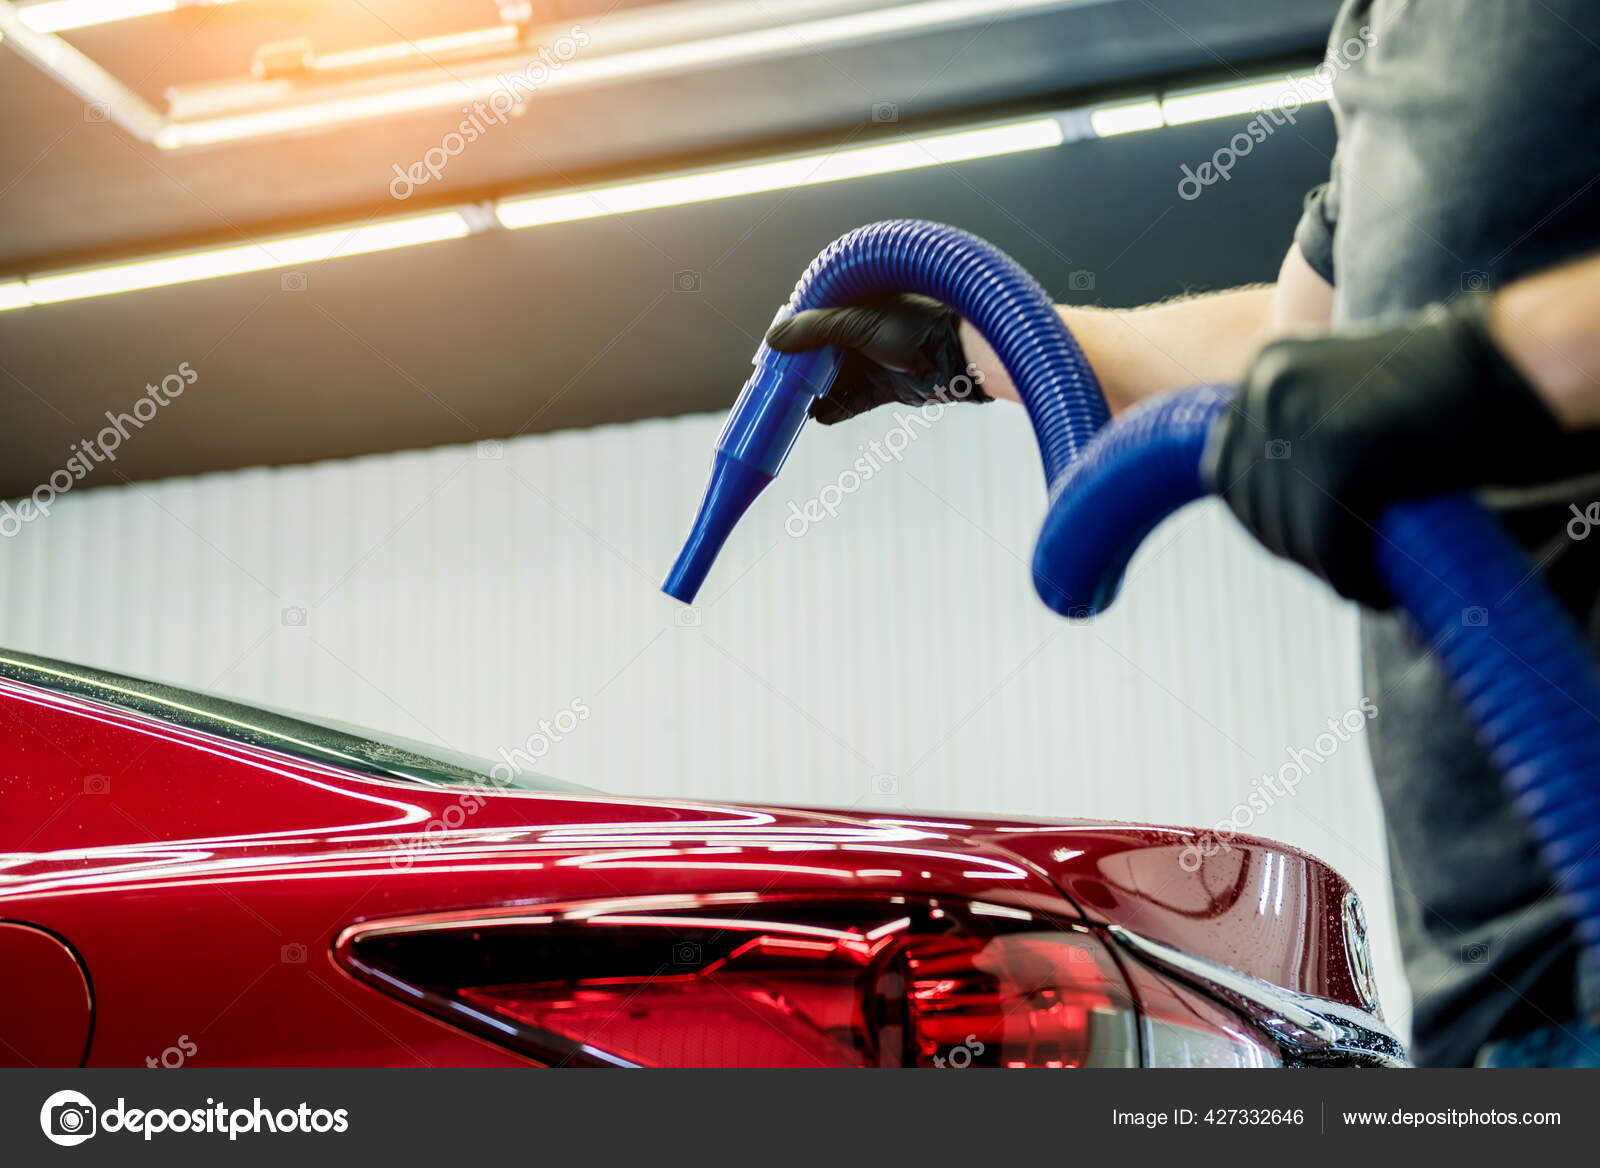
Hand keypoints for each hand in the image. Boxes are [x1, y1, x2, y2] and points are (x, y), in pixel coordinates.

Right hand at [764, 293, 989, 423]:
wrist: (958, 356)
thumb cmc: (915, 326)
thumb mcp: (859, 323)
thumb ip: (816, 330)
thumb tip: (773, 340)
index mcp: (857, 301)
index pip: (814, 316)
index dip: (793, 334)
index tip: (771, 352)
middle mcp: (863, 329)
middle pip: (821, 352)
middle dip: (800, 369)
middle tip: (776, 385)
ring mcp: (874, 359)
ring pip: (834, 379)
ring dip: (815, 393)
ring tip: (792, 406)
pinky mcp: (885, 386)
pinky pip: (853, 400)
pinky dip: (836, 409)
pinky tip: (818, 417)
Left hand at [1205, 293, 1599, 607]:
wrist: (1513, 367)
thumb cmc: (1439, 392)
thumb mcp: (1343, 397)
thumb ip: (1295, 437)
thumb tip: (1255, 514)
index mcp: (1264, 367)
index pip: (1223, 469)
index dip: (1260, 518)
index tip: (1303, 541)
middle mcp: (1269, 388)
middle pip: (1248, 504)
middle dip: (1291, 546)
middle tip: (1339, 565)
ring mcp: (1301, 421)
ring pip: (1287, 532)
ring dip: (1325, 568)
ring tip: (1366, 578)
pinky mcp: (1341, 459)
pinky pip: (1329, 547)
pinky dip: (1352, 580)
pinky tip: (1379, 592)